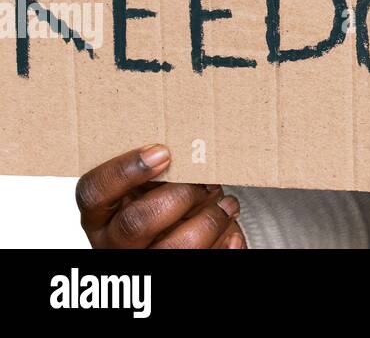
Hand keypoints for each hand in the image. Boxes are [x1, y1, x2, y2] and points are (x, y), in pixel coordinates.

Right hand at [76, 143, 244, 248]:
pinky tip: (231, 231)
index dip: (124, 171)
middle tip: (204, 183)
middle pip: (137, 221)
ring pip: (176, 245)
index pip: (93, 192)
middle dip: (181, 195)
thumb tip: (190, 144)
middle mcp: (114, 242)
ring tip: (225, 205)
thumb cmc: (165, 202)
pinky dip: (226, 240)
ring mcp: (145, 260)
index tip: (163, 153)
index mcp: (100, 214)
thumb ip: (159, 169)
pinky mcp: (176, 270)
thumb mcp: (152, 184)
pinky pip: (207, 258)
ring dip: (210, 219)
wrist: (183, 235)